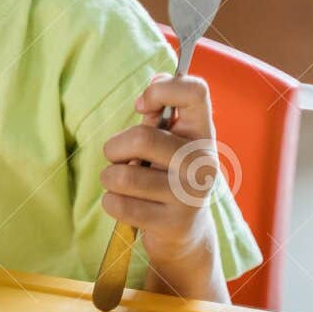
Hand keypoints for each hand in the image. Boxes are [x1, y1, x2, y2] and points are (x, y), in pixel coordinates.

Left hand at [99, 73, 223, 283]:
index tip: (142, 105)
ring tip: (121, 183)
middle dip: (115, 148)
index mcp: (202, 133)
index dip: (161, 89)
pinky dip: (110, 202)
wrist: (186, 235)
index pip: (195, 92)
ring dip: (110, 178)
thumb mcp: (170, 141)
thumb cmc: (168, 176)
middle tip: (118, 158)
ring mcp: (189, 194)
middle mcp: (202, 161)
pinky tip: (124, 204)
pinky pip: (119, 204)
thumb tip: (157, 77)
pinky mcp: (172, 223)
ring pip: (122, 176)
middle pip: (141, 138)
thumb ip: (161, 111)